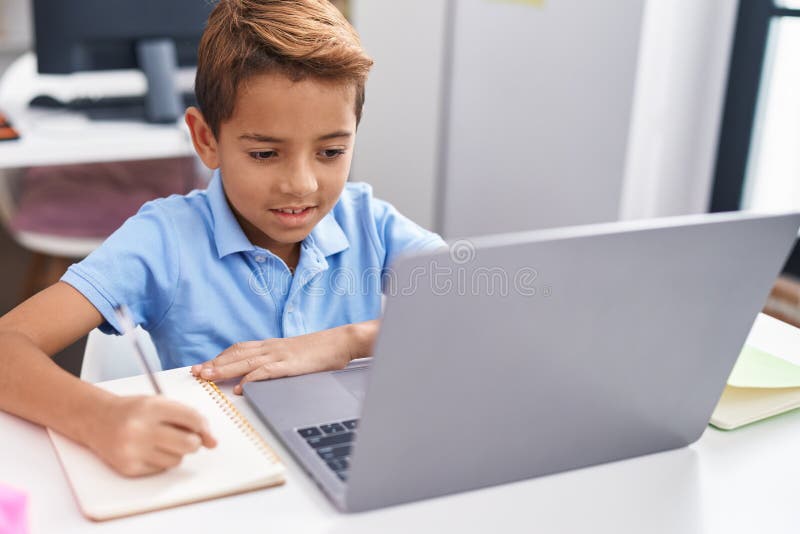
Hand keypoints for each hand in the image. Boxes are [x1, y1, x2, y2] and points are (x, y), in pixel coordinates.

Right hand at [89, 394, 216, 476]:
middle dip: (194, 443)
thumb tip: (211, 441)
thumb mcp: (159, 403)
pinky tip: (148, 450)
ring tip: (160, 441)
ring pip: (177, 459)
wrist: (96, 419)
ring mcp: (132, 450)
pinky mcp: (128, 467)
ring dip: (176, 452)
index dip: (204, 427)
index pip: (192, 419)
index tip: (206, 433)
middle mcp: (140, 428)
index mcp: (151, 407)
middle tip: (186, 438)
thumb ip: (187, 417)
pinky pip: (161, 469)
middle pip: (188, 444)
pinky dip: (160, 461)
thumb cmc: (134, 410)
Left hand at [191, 320, 378, 394]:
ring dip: (224, 369)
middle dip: (214, 363)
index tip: (204, 365)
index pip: (239, 349)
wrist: (341, 341)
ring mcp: (280, 355)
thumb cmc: (320, 350)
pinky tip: (240, 387)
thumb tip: (261, 373)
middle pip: (236, 354)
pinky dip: (250, 379)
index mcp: (272, 345)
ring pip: (245, 361)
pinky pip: (266, 372)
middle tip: (196, 372)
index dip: (220, 357)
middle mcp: (271, 347)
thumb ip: (277, 361)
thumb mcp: (294, 354)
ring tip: (207, 378)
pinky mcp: (290, 364)